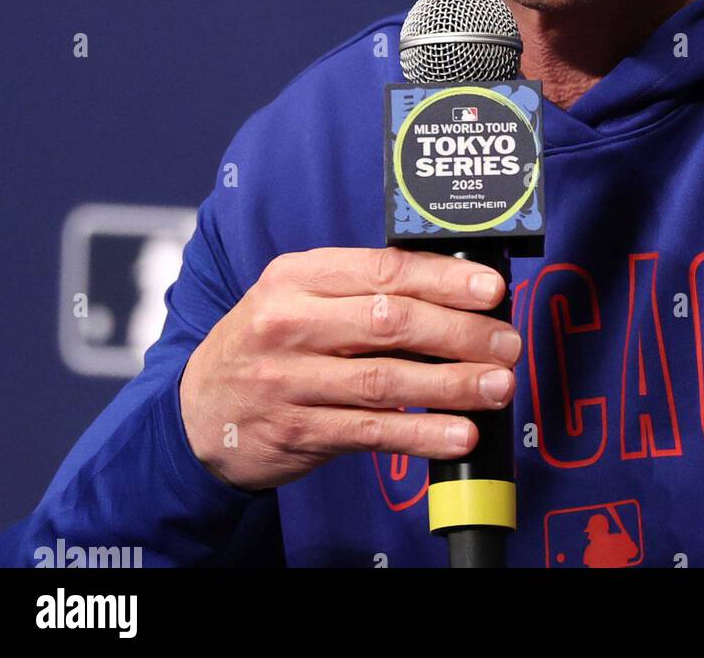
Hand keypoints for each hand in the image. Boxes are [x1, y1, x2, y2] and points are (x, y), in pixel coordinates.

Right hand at [179, 246, 520, 490]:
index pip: (382, 269)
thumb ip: (361, 289)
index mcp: (296, 276)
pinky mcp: (296, 431)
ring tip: (498, 386)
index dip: (443, 279)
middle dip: (459, 332)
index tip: (491, 289)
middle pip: (389, 322)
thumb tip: (454, 290)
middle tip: (506, 342)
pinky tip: (459, 434)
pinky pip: (370, 432)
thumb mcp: (297, 296)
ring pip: (385, 379)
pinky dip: (421, 433)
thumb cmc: (267, 342)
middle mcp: (289, 324)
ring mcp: (289, 380)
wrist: (197, 411)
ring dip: (451, 385)